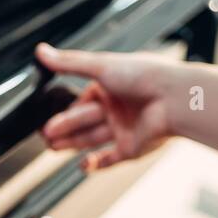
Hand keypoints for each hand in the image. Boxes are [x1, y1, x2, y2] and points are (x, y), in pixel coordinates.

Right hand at [35, 43, 179, 170]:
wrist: (174, 99)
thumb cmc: (145, 76)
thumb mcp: (100, 64)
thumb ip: (69, 63)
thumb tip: (42, 52)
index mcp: (109, 86)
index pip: (79, 101)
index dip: (62, 110)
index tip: (44, 117)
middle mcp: (116, 108)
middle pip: (82, 121)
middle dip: (62, 128)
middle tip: (45, 133)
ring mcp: (123, 129)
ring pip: (90, 139)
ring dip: (71, 144)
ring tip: (52, 147)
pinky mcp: (130, 148)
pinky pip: (109, 159)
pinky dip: (95, 164)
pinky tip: (82, 165)